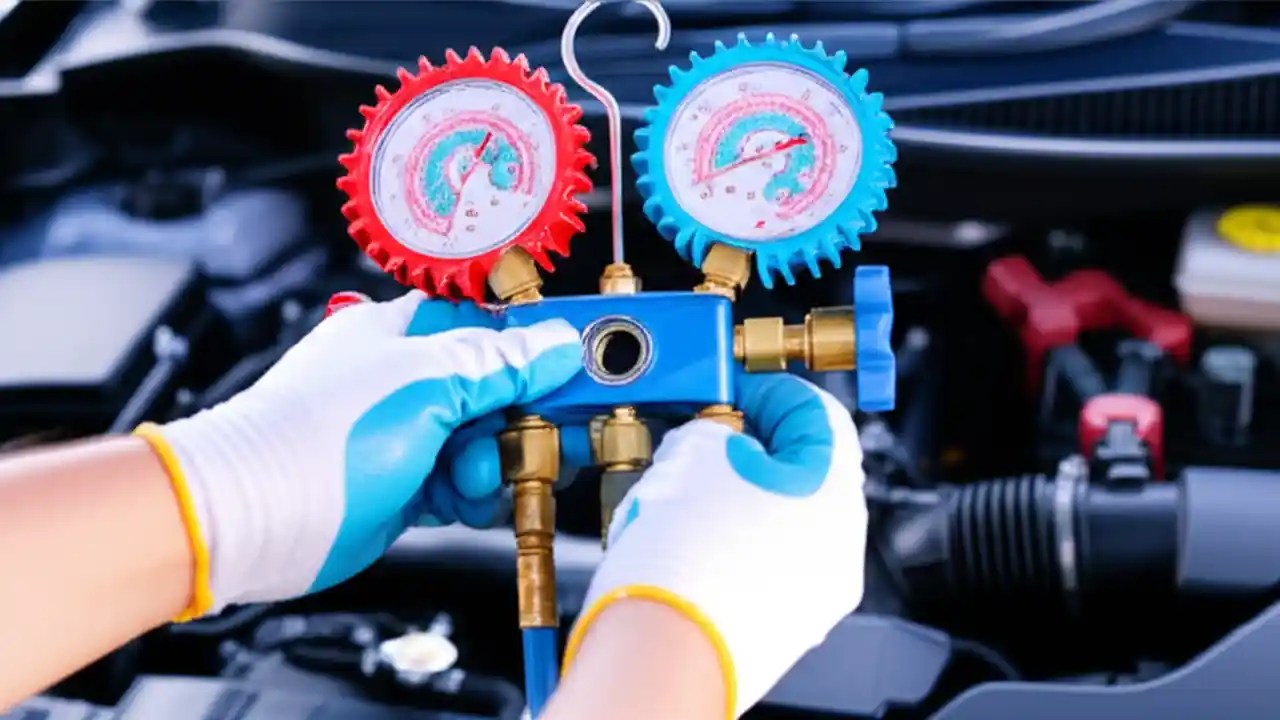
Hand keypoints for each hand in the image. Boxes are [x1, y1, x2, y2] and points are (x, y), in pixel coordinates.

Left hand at [138, 291, 581, 617]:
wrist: (248, 519)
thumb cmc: (312, 439)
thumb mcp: (423, 387)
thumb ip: (498, 364)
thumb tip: (557, 341)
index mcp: (403, 332)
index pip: (492, 324)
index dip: (540, 344)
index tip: (583, 364)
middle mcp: (405, 378)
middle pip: (497, 387)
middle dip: (524, 416)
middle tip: (552, 436)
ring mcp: (403, 433)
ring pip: (485, 440)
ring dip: (495, 462)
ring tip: (477, 477)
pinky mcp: (402, 485)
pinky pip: (462, 483)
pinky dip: (472, 494)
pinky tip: (464, 500)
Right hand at [563, 373, 867, 717]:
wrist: (657, 658)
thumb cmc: (681, 560)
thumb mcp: (693, 452)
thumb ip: (717, 431)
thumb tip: (717, 440)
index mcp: (836, 493)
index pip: (817, 413)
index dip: (768, 391)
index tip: (733, 392)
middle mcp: (839, 548)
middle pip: (801, 471)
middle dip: (747, 451)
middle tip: (701, 442)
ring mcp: (813, 594)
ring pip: (779, 521)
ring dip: (733, 499)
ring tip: (677, 498)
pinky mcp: (779, 626)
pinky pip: (762, 566)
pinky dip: (727, 545)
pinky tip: (680, 542)